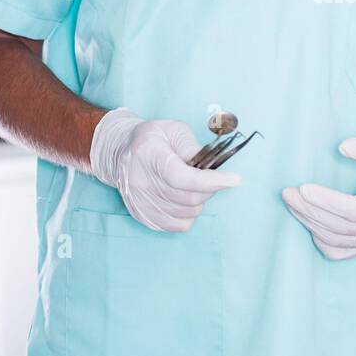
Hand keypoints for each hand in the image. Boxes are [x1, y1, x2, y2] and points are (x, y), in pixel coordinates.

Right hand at [90, 107, 240, 231]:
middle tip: (209, 177)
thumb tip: (208, 167)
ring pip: (187, 213)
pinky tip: (184, 199)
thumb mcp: (173, 129)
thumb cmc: (152, 139)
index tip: (236, 180)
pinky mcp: (142, 216)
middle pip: (189, 198)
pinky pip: (178, 226)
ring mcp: (140, 202)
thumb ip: (192, 146)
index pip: (183, 177)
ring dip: (199, 201)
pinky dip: (189, 214)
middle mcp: (141, 182)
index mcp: (150, 155)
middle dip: (209, 188)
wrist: (120, 153)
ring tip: (192, 186)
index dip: (212, 181)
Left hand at [281, 134, 355, 259]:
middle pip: (341, 227)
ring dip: (310, 223)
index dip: (328, 201)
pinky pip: (339, 252)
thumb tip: (342, 148)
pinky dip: (320, 239)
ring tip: (292, 203)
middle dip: (310, 211)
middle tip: (288, 194)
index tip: (303, 188)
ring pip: (337, 241)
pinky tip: (308, 221)